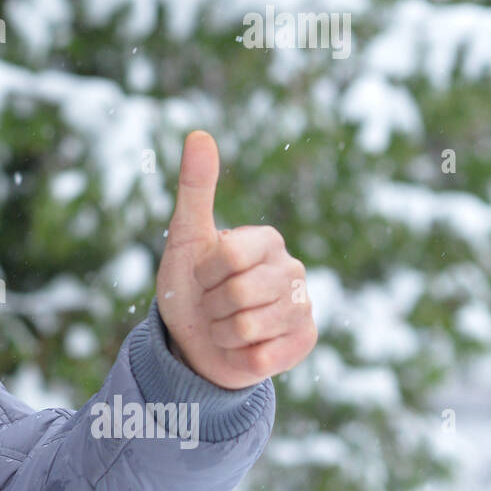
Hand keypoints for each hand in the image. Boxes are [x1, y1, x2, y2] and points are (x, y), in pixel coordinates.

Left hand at [155, 130, 316, 389]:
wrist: (196, 340)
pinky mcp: (305, 342)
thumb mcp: (186, 236)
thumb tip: (199, 134)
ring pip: (248, 326)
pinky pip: (263, 356)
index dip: (203, 272)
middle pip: (237, 292)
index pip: (227, 256)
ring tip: (226, 325)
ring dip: (223, 332)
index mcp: (267, 240)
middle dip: (211, 305)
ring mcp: (303, 307)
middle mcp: (293, 269)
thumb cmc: (191, 285)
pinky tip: (244, 347)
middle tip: (213, 304)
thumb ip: (195, 187)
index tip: (203, 275)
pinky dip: (241, 356)